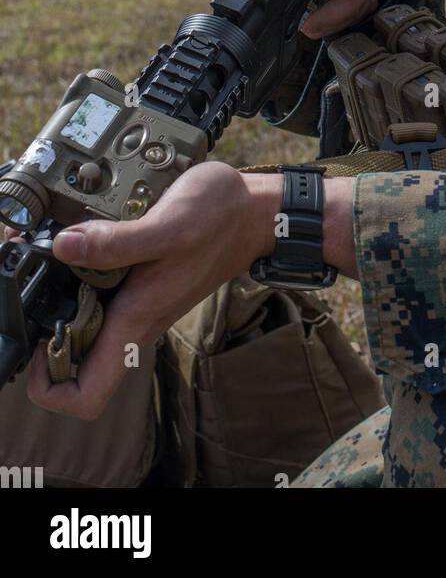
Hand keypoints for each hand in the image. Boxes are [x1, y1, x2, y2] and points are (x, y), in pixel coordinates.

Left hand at [26, 162, 282, 419]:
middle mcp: (134, 321)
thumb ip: (116, 242)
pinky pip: (97, 299)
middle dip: (44, 337)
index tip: (38, 345)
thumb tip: (64, 247)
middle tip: (32, 286)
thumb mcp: (168, 226)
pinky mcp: (140, 283)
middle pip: (76, 366)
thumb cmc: (220, 219)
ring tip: (47, 260)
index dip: (50, 384)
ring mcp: (137, 304)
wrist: (253, 210)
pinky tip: (76, 244)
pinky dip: (78, 279)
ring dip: (58, 305)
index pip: (86, 395)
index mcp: (136, 320)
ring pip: (85, 330)